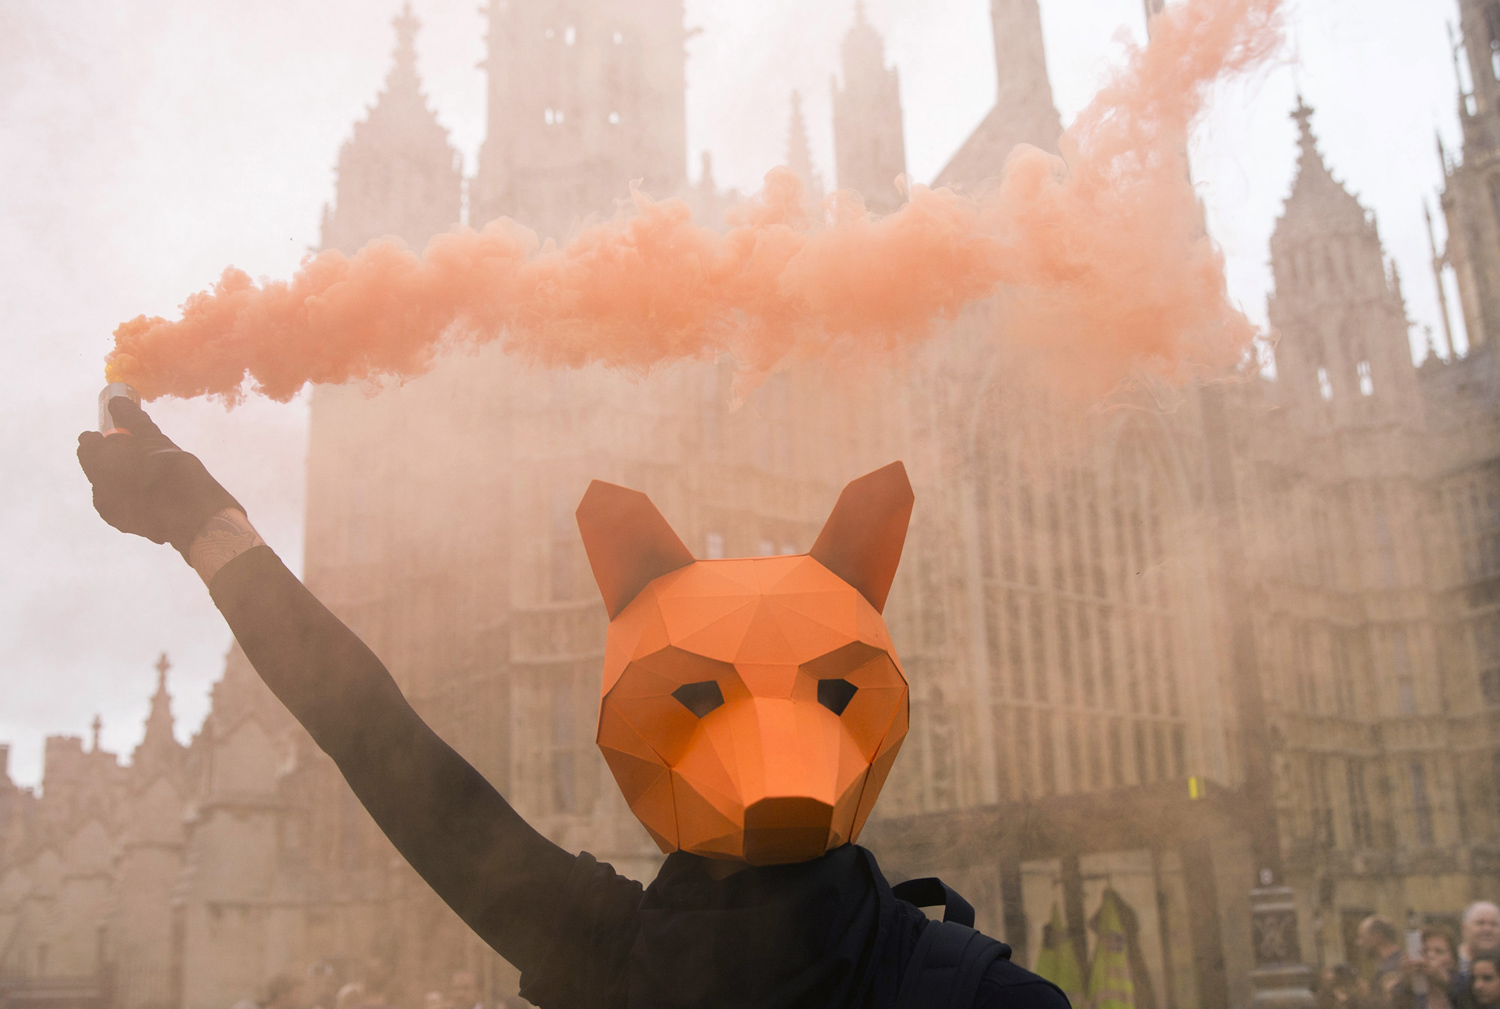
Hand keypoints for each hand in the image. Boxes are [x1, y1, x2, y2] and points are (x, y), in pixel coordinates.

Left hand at [77, 397, 243, 557]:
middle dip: (112, 458)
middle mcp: (99, 490)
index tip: (120, 433)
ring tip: (150, 473)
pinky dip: (132, 496)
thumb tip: (116, 401)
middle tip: (138, 452)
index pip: (87, 445)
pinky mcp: (128, 526)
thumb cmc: (174, 473)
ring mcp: (112, 512)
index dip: (101, 437)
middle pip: (97, 467)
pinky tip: (154, 493)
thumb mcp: (154, 440)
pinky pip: (123, 504)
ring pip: (110, 486)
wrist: (194, 517)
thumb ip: (132, 421)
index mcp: (100, 466)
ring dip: (122, 477)